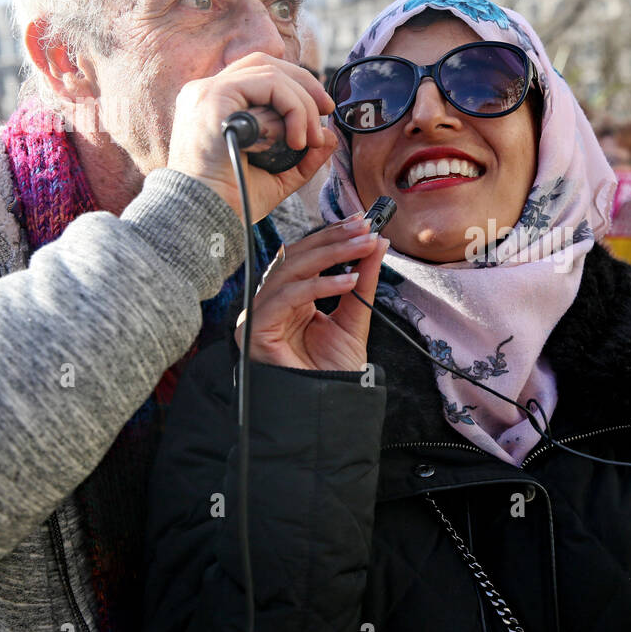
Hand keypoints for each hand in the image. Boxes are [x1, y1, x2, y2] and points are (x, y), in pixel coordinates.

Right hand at [166, 52, 337, 220]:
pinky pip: (268, 85)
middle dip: (304, 84)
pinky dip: (292, 108)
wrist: (207, 216)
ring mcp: (207, 92)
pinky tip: (295, 140)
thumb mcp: (278, 176)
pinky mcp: (214, 97)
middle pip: (264, 64)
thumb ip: (304, 156)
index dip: (294, 85)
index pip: (258, 76)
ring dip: (301, 104)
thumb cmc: (234, 202)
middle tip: (326, 110)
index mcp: (215, 107)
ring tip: (307, 140)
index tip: (321, 111)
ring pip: (270, 74)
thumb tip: (330, 137)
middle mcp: (206, 92)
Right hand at [235, 215, 388, 370]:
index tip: (362, 222)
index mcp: (290, 298)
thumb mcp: (354, 319)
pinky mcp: (254, 330)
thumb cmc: (332, 372)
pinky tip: (349, 280)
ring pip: (290, 270)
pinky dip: (319, 285)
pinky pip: (286, 297)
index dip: (333, 236)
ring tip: (364, 247)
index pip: (306, 255)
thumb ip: (362, 282)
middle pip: (296, 256)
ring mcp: (258, 315)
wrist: (326, 410)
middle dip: (333, 239)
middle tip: (365, 228)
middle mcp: (270, 303)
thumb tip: (376, 243)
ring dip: (331, 255)